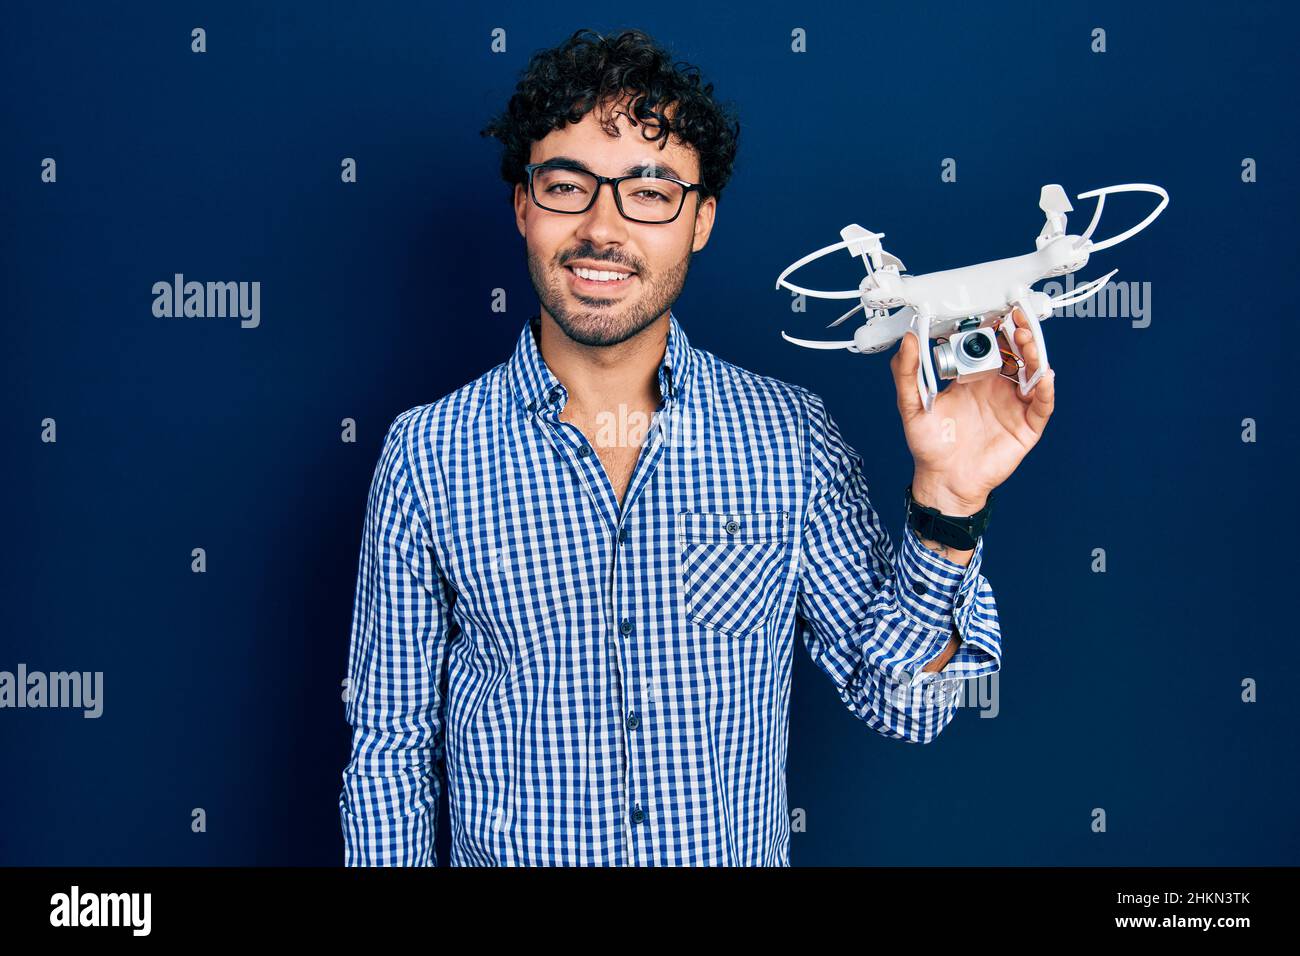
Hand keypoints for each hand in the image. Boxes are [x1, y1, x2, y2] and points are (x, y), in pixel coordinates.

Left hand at [890, 306, 1054, 512]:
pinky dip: (1047, 390)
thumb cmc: (929, 444)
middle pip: (1016, 353)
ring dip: (1034, 354)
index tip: (994, 309)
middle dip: (1019, 334)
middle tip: (1015, 319)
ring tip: (1026, 340)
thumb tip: (908, 340)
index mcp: (972, 378)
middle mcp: (996, 387)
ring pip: (1033, 373)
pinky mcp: (1027, 426)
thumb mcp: (911, 405)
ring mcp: (1014, 405)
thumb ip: (906, 373)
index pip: (990, 345)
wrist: (943, 479)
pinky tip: (1043, 378)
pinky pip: (1042, 405)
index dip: (995, 327)